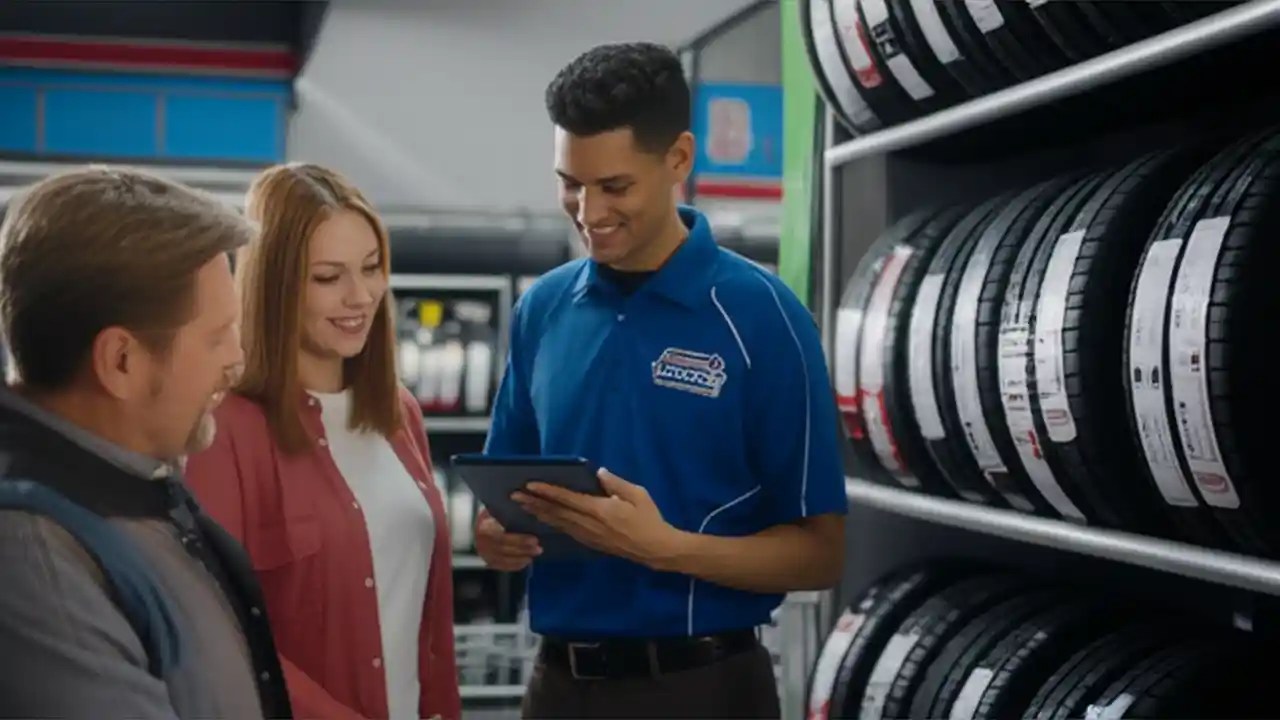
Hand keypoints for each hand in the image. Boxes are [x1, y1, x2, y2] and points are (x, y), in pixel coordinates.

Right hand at [473, 507, 540, 571]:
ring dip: (521, 558)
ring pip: (504, 559)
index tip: (534, 540)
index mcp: (485, 527)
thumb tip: (528, 512)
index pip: (502, 537)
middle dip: (524, 549)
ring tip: (534, 555)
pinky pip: (502, 566)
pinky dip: (515, 565)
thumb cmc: (492, 515)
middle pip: (505, 549)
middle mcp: (482, 542)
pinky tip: (526, 562)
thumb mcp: (498, 509)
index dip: (519, 540)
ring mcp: (484, 553)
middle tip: (538, 548)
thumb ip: (510, 512)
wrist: (479, 525)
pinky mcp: (488, 561)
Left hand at [512, 467, 686, 569]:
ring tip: (522, 506)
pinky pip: (565, 531)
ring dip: (539, 513)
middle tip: (515, 495)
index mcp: (600, 510)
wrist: (654, 549)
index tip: (531, 485)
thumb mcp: (638, 495)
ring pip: (558, 523)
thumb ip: (616, 483)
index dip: (548, 492)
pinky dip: (551, 523)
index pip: (568, 499)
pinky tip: (542, 518)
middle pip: (557, 512)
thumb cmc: (649, 519)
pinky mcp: (589, 542)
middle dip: (535, 503)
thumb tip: (599, 473)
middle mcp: (589, 524)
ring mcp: (588, 536)